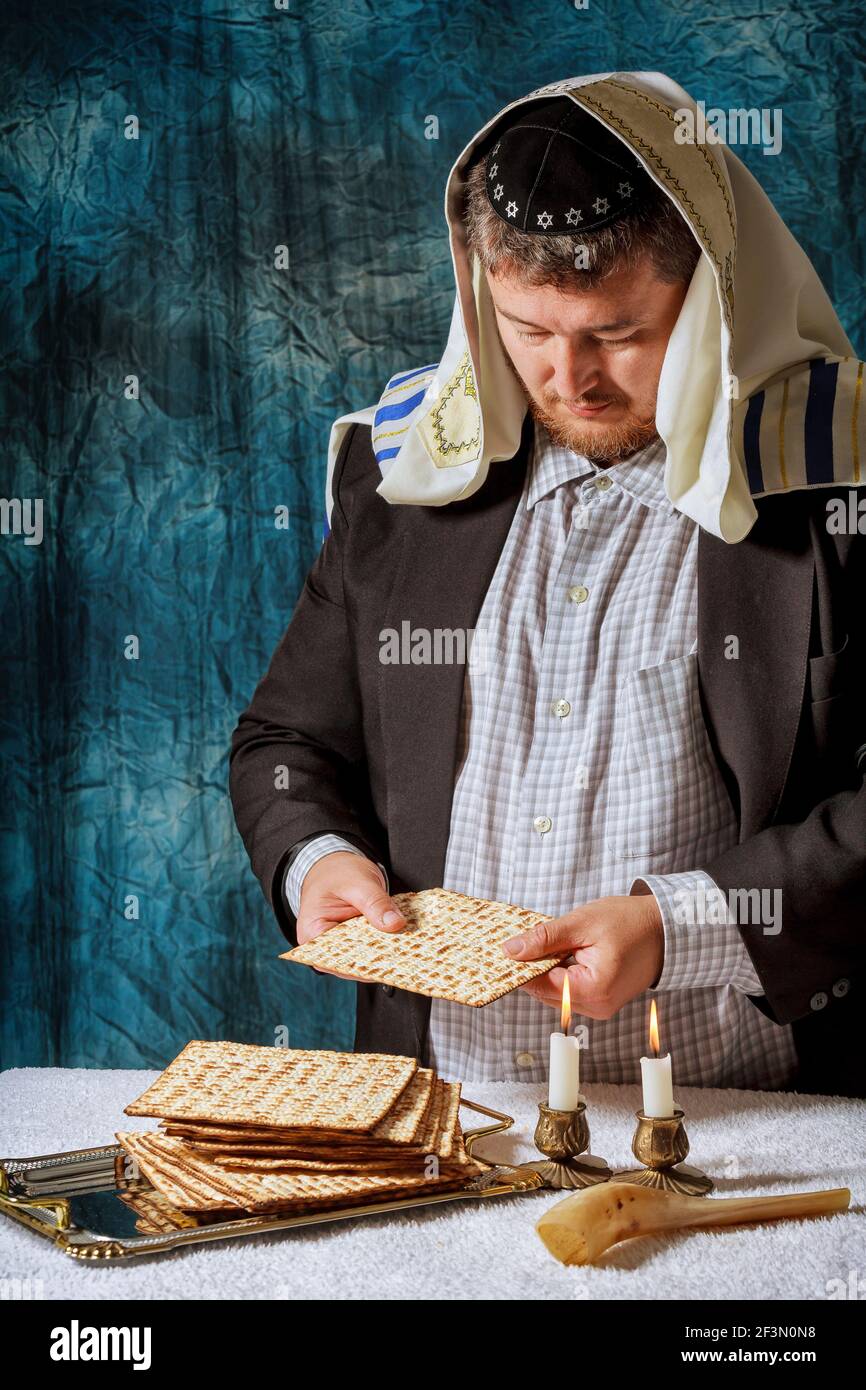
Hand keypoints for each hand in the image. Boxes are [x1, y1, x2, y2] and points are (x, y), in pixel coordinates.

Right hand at [296, 851, 406, 981]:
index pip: (339, 957)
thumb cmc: (336, 873)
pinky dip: (384, 943)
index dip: (365, 961)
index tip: (391, 957)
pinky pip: (370, 947)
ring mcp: (339, 946)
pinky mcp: (354, 942)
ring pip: (364, 957)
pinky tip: (401, 940)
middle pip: (353, 961)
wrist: (335, 868)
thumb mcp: (357, 882)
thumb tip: (394, 924)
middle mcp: (322, 946)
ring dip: (384, 952)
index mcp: (312, 933)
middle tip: (407, 953)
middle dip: (379, 958)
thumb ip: (375, 903)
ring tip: (408, 947)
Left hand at [503, 893, 664, 1017]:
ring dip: (547, 969)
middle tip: (523, 940)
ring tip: (547, 942)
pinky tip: (562, 951)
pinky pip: (569, 990)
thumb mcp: (582, 923)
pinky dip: (560, 972)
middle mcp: (597, 1007)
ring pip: (555, 992)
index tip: (503, 951)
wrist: (666, 929)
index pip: (540, 985)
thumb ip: (544, 939)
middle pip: (546, 992)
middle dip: (533, 967)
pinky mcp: (602, 1001)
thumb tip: (511, 951)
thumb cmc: (630, 922)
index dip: (520, 967)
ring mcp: (600, 1007)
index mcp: (593, 990)